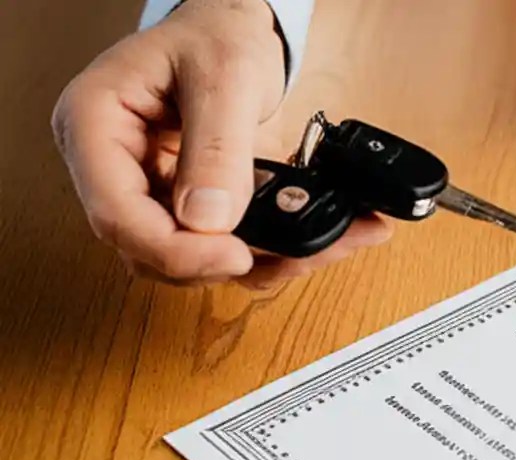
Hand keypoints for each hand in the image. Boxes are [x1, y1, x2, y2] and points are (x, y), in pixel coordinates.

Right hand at [51, 0, 389, 286]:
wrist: (232, 27)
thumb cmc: (215, 32)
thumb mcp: (224, 76)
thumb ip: (217, 148)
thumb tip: (211, 219)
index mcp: (94, 124)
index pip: (116, 214)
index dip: (174, 250)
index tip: (234, 255)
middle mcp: (112, 164)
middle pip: (146, 247)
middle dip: (215, 262)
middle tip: (282, 255)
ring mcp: (145, 185)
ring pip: (183, 256)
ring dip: (246, 264)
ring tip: (309, 250)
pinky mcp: (182, 200)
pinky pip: (213, 241)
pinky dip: (259, 250)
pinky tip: (300, 243)